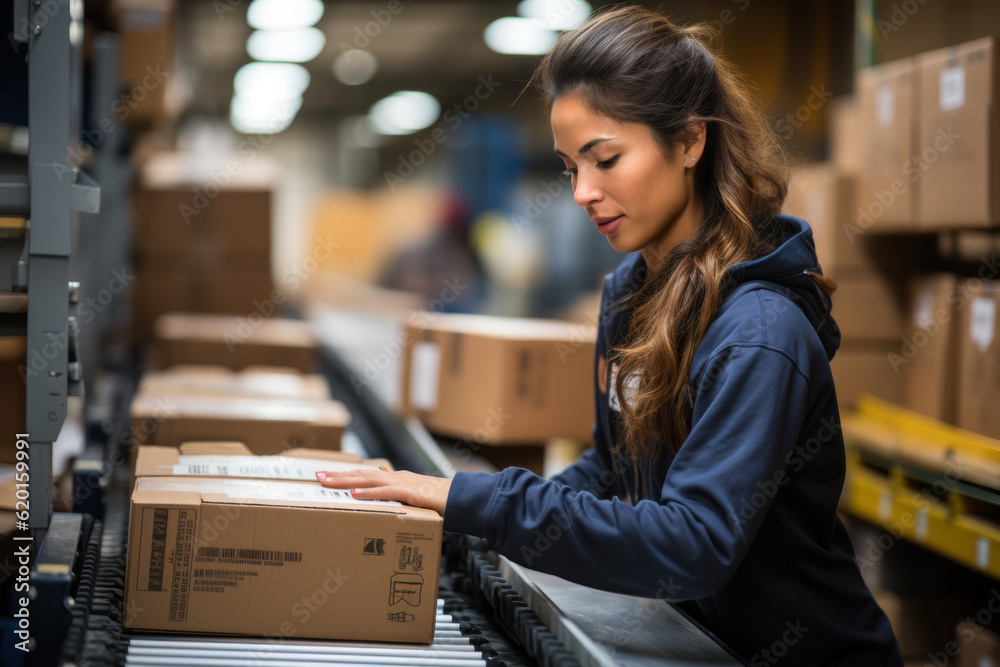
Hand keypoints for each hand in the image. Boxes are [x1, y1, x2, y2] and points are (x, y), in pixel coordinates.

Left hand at [315, 468, 452, 517]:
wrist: (465, 499)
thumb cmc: (442, 505)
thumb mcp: (416, 506)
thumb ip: (401, 509)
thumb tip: (388, 520)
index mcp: (397, 481)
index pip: (367, 476)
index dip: (347, 476)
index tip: (328, 477)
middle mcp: (398, 478)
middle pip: (363, 474)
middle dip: (339, 475)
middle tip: (317, 475)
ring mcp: (404, 484)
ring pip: (370, 479)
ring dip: (347, 480)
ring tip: (328, 481)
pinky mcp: (412, 493)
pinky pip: (387, 493)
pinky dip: (370, 493)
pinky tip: (354, 494)